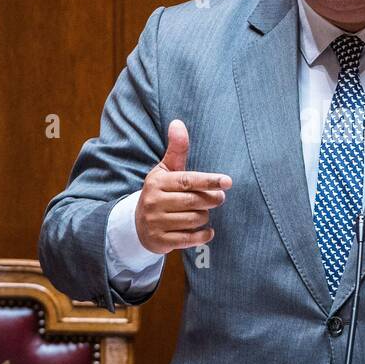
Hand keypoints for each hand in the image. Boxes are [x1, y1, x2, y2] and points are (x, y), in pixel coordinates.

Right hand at [136, 119, 232, 254]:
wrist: (137, 224)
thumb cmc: (159, 192)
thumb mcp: (165, 170)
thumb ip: (176, 149)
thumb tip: (178, 122)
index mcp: (157, 182)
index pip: (187, 180)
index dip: (209, 181)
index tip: (227, 181)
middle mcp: (154, 202)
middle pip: (194, 201)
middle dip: (211, 199)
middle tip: (220, 197)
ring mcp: (156, 223)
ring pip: (194, 219)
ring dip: (205, 216)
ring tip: (204, 212)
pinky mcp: (160, 241)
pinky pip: (189, 239)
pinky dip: (203, 235)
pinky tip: (207, 230)